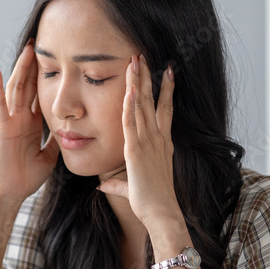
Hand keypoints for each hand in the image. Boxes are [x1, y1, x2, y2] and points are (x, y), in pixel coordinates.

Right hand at [0, 41, 58, 205]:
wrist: (12, 192)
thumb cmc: (27, 176)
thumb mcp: (50, 153)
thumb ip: (57, 139)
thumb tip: (71, 129)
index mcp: (32, 122)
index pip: (40, 93)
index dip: (47, 75)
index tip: (56, 58)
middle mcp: (21, 117)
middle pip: (28, 84)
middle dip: (34, 64)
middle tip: (41, 42)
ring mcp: (10, 120)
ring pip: (16, 88)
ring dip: (20, 67)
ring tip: (27, 48)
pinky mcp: (2, 126)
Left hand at [97, 55, 189, 243]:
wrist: (161, 213)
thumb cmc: (151, 203)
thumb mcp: (131, 187)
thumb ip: (117, 182)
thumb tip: (102, 183)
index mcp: (161, 143)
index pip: (164, 110)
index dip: (165, 90)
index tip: (166, 71)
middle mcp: (157, 138)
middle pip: (153, 100)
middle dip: (148, 77)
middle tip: (145, 55)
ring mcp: (148, 142)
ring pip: (142, 105)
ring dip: (139, 82)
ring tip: (137, 60)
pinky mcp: (136, 150)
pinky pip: (132, 122)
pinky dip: (130, 105)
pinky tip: (128, 89)